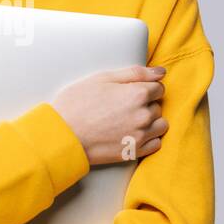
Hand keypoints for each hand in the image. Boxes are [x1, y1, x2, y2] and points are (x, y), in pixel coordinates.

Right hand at [51, 64, 168, 164]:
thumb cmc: (77, 103)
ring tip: (130, 119)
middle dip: (146, 104)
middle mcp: (143, 115)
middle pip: (157, 105)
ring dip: (151, 121)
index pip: (158, 87)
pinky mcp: (134, 152)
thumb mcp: (103, 78)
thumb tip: (161, 72)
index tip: (129, 91)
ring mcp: (140, 135)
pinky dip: (149, 138)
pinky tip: (133, 133)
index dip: (144, 87)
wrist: (62, 134)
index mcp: (138, 94)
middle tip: (123, 105)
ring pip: (160, 125)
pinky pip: (156, 144)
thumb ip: (136, 73)